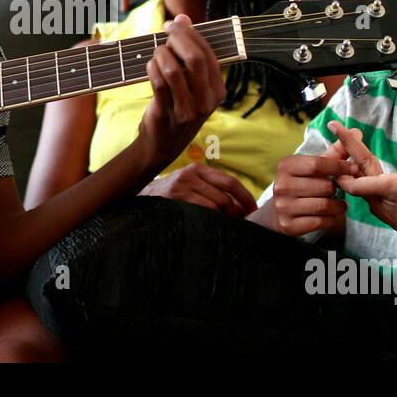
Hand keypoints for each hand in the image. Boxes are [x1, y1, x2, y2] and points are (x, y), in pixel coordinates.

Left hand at [135, 14, 226, 170]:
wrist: (162, 145)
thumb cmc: (179, 107)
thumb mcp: (193, 85)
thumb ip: (190, 53)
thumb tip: (183, 18)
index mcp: (218, 91)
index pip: (209, 55)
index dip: (192, 34)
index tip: (177, 24)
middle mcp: (207, 102)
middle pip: (195, 59)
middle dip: (178, 38)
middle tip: (166, 30)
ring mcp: (187, 110)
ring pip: (174, 70)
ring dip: (161, 54)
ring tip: (157, 51)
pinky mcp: (167, 114)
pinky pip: (159, 83)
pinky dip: (152, 68)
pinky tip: (150, 65)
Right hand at [139, 163, 256, 216]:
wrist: (142, 197)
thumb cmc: (172, 195)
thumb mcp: (190, 184)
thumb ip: (210, 188)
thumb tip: (239, 206)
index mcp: (199, 169)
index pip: (230, 181)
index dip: (245, 196)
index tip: (253, 209)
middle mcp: (192, 174)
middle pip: (225, 194)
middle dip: (238, 210)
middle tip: (244, 222)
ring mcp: (183, 186)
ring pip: (216, 203)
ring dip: (226, 218)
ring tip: (228, 226)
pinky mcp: (176, 197)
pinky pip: (203, 210)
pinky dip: (212, 219)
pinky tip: (213, 226)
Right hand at [257, 137, 359, 236]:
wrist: (278, 213)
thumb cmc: (302, 184)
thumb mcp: (313, 167)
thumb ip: (336, 152)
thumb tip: (357, 132)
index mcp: (286, 166)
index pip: (318, 164)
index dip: (339, 166)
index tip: (353, 168)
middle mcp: (281, 185)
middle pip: (324, 186)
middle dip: (337, 189)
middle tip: (339, 190)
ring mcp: (284, 207)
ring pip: (325, 205)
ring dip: (338, 205)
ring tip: (339, 202)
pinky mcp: (289, 225)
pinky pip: (321, 221)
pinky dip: (332, 218)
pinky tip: (332, 214)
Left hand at [331, 122, 396, 258]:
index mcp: (391, 189)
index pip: (353, 174)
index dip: (344, 150)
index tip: (333, 129)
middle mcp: (381, 202)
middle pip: (354, 174)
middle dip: (344, 150)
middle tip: (334, 127)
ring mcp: (383, 211)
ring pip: (360, 185)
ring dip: (351, 166)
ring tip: (346, 146)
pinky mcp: (388, 217)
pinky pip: (368, 195)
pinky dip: (361, 180)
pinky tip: (360, 170)